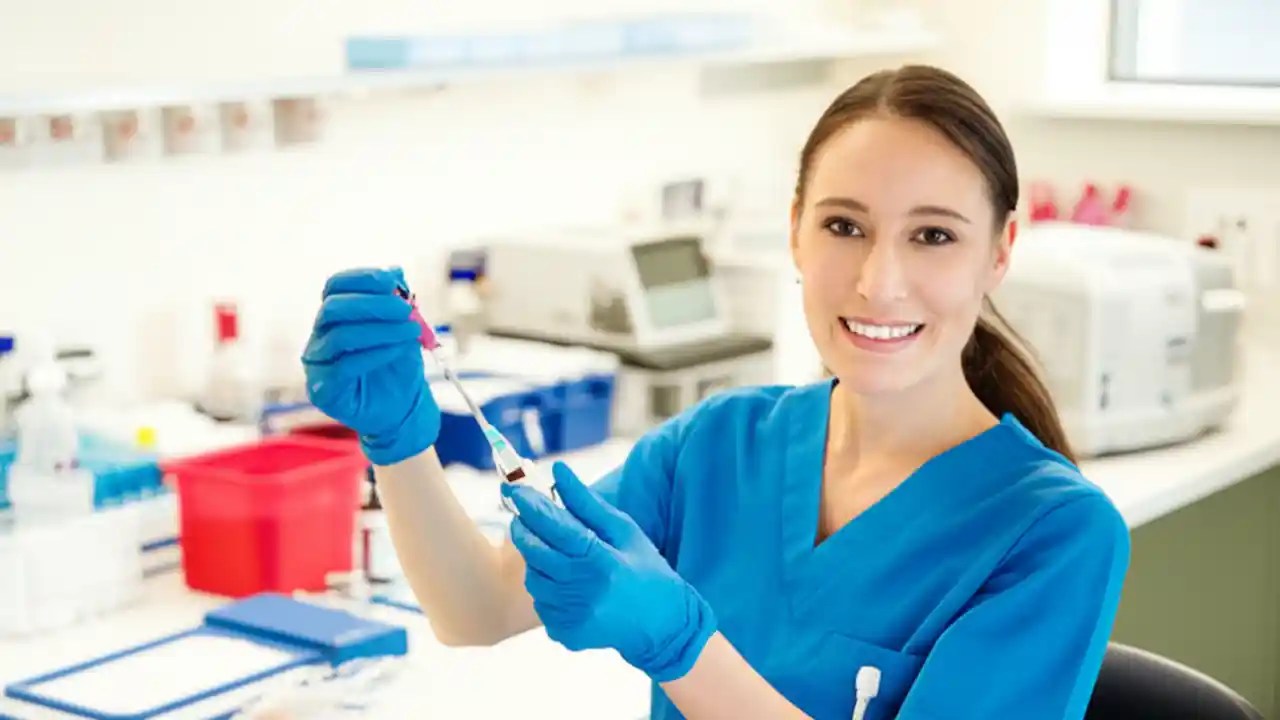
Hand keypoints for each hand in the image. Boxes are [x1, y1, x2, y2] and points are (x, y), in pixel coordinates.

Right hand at [302, 267, 440, 465]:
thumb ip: (397, 300)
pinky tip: (400, 349)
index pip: (334, 286)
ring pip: (341, 336)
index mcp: (334, 316)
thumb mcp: (403, 326)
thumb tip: (395, 271)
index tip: (393, 281)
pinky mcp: (323, 391)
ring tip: (411, 331)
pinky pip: (345, 366)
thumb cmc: (398, 364)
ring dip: (381, 329)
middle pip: (332, 308)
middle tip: (405, 309)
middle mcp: (318, 337)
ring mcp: (317, 364)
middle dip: (372, 304)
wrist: (401, 408)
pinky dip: (377, 353)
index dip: (362, 278)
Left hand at [504, 462, 716, 681]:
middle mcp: (585, 592)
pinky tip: (570, 587)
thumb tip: (558, 471)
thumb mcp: (625, 531)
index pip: (557, 528)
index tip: (515, 489)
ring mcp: (572, 617)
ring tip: (562, 557)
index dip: (532, 507)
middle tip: (524, 516)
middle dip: (523, 529)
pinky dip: (548, 589)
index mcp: (603, 562)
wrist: (662, 625)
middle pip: (535, 553)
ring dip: (538, 562)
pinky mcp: (565, 633)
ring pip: (533, 579)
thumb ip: (587, 503)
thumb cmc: (646, 570)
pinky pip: (541, 603)